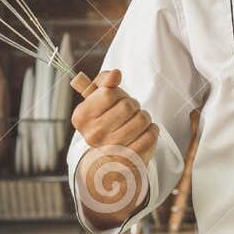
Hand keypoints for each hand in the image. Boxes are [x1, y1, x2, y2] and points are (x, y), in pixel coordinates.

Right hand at [71, 69, 158, 228]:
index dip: (118, 93)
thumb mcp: (99, 97)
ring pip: (142, 119)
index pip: (108, 93)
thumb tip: (115, 74)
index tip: (116, 100)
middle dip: (133, 104)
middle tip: (130, 111)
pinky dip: (152, 130)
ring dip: (144, 117)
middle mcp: (93, 135)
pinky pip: (150, 135)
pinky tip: (146, 131)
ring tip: (138, 121)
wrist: (109, 157)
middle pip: (127, 106)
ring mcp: (111, 148)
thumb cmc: (106, 118)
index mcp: (81, 117)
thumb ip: (105, 81)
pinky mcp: (129, 159)